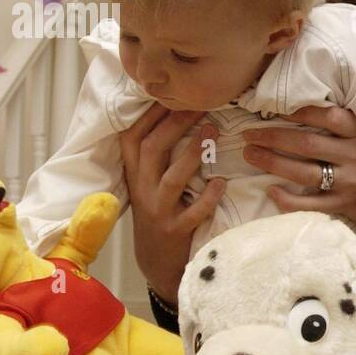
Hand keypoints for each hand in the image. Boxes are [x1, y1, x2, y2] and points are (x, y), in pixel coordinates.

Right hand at [120, 104, 226, 305]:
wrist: (156, 261)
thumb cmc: (157, 211)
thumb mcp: (147, 181)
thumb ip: (156, 154)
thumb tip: (175, 111)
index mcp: (134, 174)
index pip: (134, 137)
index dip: (150, 114)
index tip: (171, 93)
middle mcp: (142, 189)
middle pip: (153, 150)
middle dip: (174, 124)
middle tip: (199, 104)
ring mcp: (158, 210)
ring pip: (171, 178)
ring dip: (192, 154)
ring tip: (213, 132)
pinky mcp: (175, 230)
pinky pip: (193, 212)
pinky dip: (207, 198)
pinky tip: (221, 183)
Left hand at [244, 106, 355, 257]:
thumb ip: (343, 125)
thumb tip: (299, 105)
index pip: (327, 117)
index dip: (298, 111)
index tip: (273, 108)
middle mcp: (355, 157)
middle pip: (307, 144)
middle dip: (273, 137)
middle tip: (248, 135)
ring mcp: (349, 183)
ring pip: (304, 173)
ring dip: (272, 162)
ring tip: (250, 155)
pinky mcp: (343, 205)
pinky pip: (309, 203)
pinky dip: (287, 198)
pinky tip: (271, 190)